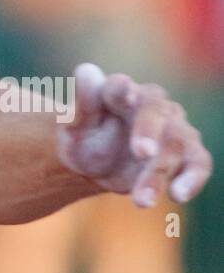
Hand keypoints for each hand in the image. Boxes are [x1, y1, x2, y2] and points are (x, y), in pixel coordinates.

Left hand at [58, 63, 211, 207]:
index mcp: (119, 93)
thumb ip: (82, 102)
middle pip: (157, 114)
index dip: (121, 89)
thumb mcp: (74, 126)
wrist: (96, 163)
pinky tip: (179, 195)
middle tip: (142, 152)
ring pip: (175, 145)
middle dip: (149, 132)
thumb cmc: (84, 138)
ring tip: (140, 201)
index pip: (120, 87)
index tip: (122, 92)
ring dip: (159, 173)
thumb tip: (86, 71)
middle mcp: (152, 105)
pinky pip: (198, 163)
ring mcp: (172, 128)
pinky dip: (193, 179)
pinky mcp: (185, 154)